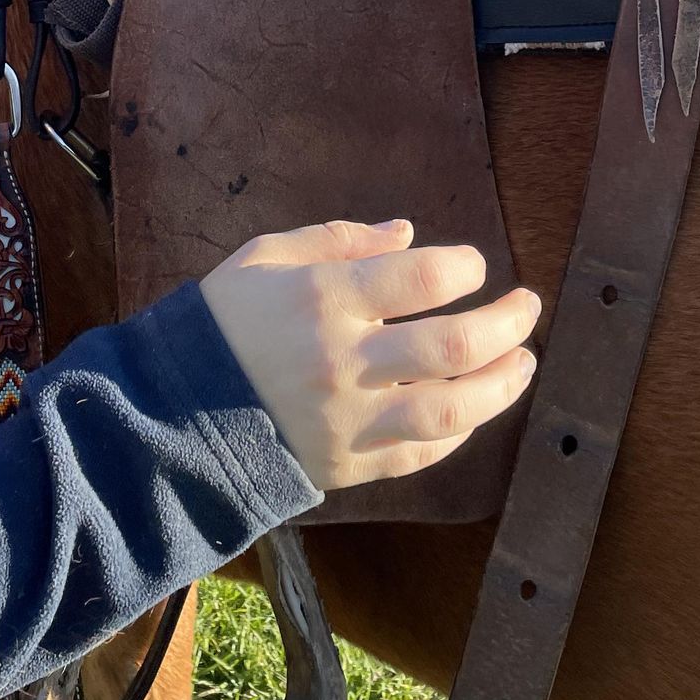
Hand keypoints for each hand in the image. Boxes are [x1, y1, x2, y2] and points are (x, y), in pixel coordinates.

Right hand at [199, 219, 538, 491]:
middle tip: (528, 308)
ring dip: (502, 386)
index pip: (421, 279)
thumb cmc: (225, 321)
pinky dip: (459, 431)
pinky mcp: (349, 466)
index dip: (464, 268)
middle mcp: (344, 362)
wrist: (172, 409)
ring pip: (451, 411)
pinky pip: (422, 454)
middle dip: (506, 324)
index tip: (473, 266)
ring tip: (524, 363)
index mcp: (323, 300)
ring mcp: (349, 421)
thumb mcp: (266, 257)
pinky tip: (476, 408)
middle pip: (451, 347)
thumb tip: (410, 234)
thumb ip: (339, 240)